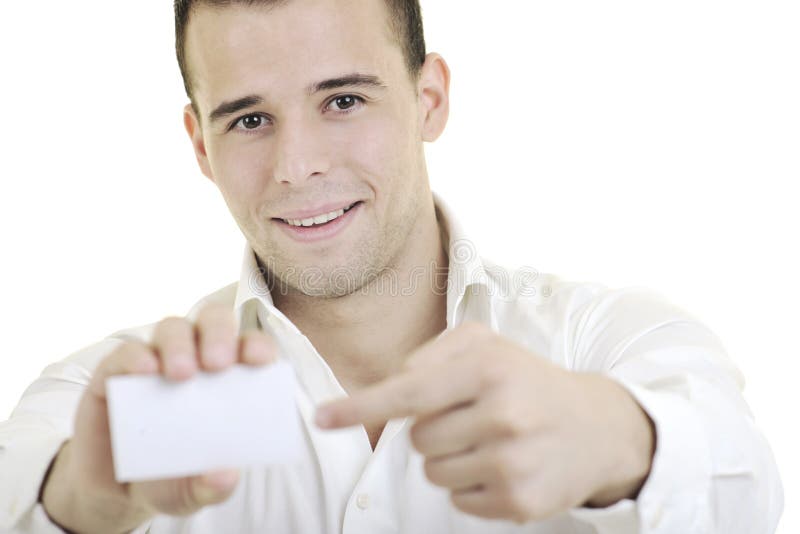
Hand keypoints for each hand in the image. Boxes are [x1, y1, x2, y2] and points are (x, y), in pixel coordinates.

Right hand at [41, 302, 277, 532]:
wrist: (116, 491)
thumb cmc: (172, 477)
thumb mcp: (195, 491)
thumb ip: (213, 487)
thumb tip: (226, 476)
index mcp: (229, 378)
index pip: (249, 346)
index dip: (257, 346)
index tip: (260, 361)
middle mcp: (195, 358)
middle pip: (213, 321)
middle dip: (219, 334)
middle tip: (218, 364)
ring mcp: (155, 360)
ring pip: (173, 328)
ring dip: (180, 344)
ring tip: (182, 374)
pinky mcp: (116, 372)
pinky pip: (127, 352)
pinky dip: (137, 357)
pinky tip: (145, 372)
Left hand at [315, 321, 654, 523]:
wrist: (598, 428)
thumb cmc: (528, 381)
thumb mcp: (488, 347)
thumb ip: (435, 354)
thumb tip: (394, 384)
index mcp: (490, 369)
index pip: (409, 392)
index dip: (360, 407)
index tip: (321, 418)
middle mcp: (504, 415)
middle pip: (416, 440)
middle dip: (433, 429)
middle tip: (473, 417)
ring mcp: (513, 464)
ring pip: (432, 473)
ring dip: (450, 459)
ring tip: (491, 441)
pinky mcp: (521, 503)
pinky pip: (458, 501)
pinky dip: (470, 485)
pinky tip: (504, 465)